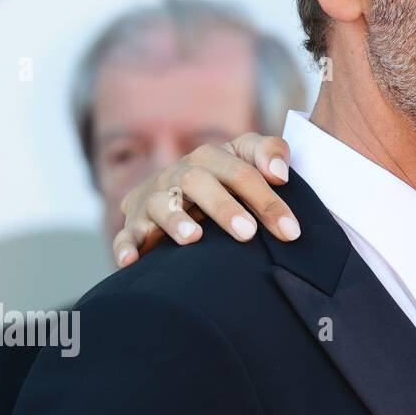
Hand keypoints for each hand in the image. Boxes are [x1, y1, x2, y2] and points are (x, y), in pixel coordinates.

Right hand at [111, 133, 300, 267]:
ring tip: (194, 238)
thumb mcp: (248, 158)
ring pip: (161, 205)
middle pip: (198, 182)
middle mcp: (180, 174)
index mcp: (211, 158)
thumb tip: (281, 174)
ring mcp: (154, 199)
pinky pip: (125, 236)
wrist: (182, 191)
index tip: (291, 230)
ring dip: (176, 221)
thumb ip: (270, 152)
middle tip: (249, 233)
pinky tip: (131, 262)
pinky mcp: (134, 225)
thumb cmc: (228, 179)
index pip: (241, 171)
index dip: (267, 198)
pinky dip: (125, 247)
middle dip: (224, 207)